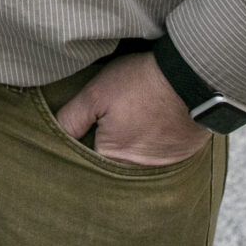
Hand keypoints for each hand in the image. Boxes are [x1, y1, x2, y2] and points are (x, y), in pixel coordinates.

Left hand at [53, 53, 209, 166]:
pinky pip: (162, 157)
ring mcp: (163, 164)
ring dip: (134, 148)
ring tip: (134, 122)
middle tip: (114, 122)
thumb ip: (71, 119)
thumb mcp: (95, 93)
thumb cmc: (140, 82)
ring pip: (138, 163)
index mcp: (111, 156)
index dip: (84, 142)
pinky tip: (154, 124)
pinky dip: (156, 144)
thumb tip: (54, 135)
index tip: (88, 127)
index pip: (87, 160)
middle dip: (109, 147)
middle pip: (113, 165)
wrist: (191, 76)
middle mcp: (137, 169)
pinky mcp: (182, 155)